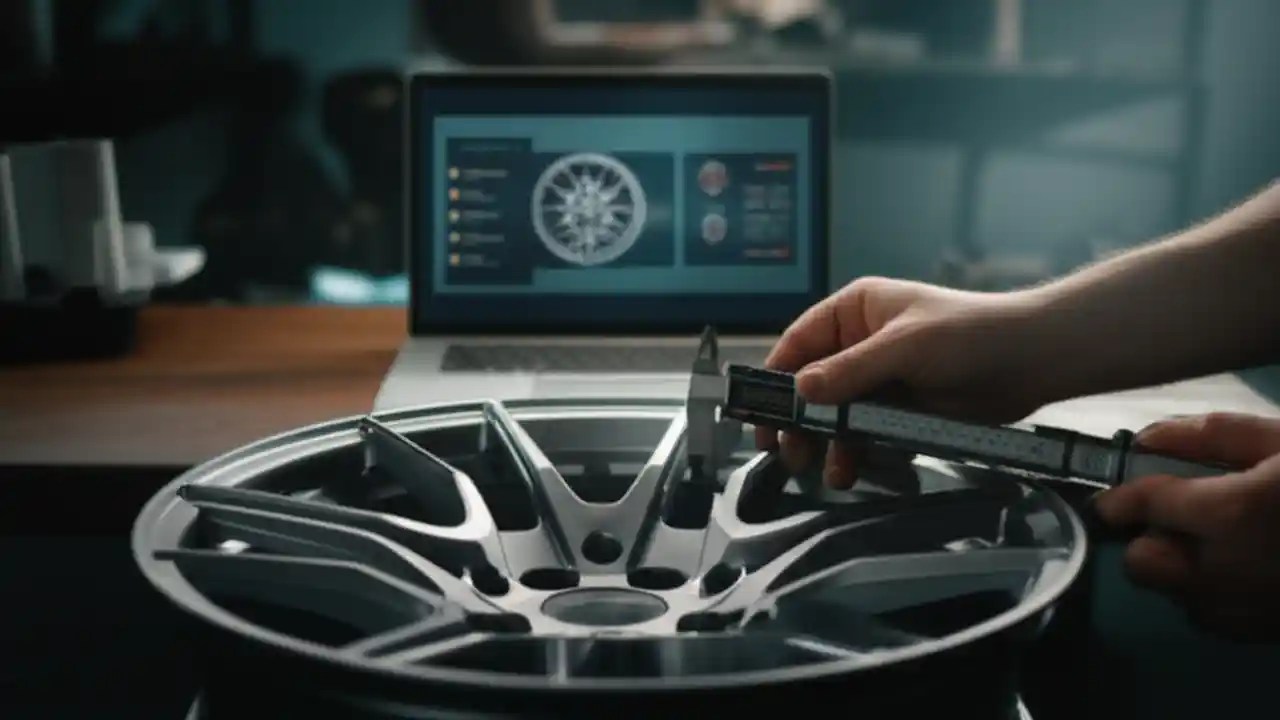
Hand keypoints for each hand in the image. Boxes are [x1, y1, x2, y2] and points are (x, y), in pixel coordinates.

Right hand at [758, 276, 1048, 486]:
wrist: (1033, 360)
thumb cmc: (970, 335)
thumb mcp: (905, 347)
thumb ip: (851, 371)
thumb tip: (802, 390)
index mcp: (854, 312)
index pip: (798, 343)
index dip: (776, 379)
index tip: (759, 414)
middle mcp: (860, 343)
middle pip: (812, 384)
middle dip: (798, 420)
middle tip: (785, 454)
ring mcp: (880, 379)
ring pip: (836, 415)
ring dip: (826, 443)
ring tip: (824, 471)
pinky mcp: (901, 410)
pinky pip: (865, 434)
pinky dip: (855, 453)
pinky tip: (851, 471)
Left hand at [1093, 412, 1279, 641]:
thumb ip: (1214, 436)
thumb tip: (1150, 437)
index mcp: (1231, 514)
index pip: (1141, 508)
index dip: (1119, 499)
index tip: (1114, 496)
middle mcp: (1229, 572)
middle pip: (1143, 567)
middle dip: (1147, 541)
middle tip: (1178, 517)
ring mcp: (1250, 611)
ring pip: (1176, 597)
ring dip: (1182, 571)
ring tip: (1223, 542)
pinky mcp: (1269, 633)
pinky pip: (1214, 620)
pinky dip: (1214, 597)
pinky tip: (1249, 568)